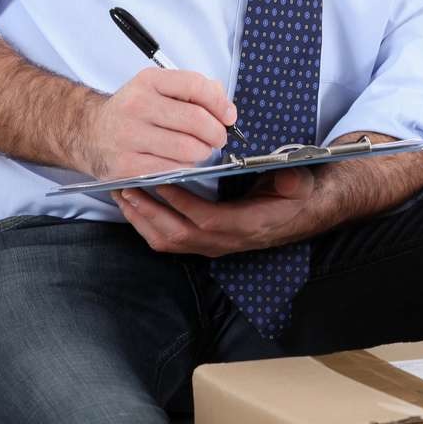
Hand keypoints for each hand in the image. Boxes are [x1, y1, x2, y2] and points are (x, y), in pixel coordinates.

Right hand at [74, 68, 235, 180]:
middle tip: (218, 137)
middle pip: (196, 121)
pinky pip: (173, 169)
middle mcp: (137, 106)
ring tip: (200, 150)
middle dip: (217, 133)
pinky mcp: (127, 166)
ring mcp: (130, 137)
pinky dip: (185, 167)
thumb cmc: (132, 111)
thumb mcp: (156, 89)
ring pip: (188, 149)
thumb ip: (192, 90)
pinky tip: (181, 161)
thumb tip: (224, 104)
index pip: (196, 86)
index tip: (228, 115)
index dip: (220, 103)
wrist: (87, 132)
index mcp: (148, 81)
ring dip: (203, 153)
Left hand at [115, 168, 318, 256]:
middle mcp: (225, 241)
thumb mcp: (299, 184)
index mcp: (246, 226)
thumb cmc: (293, 196)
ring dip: (142, 219)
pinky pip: (169, 241)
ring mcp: (212, 245)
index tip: (159, 181)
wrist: (299, 214)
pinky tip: (135, 207)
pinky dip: (147, 225)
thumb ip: (292, 182)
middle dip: (149, 211)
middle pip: (178, 235)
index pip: (206, 220)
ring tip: (123, 194)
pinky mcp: (204, 244)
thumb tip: (287, 178)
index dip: (181, 204)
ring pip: (168, 241)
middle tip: (127, 186)